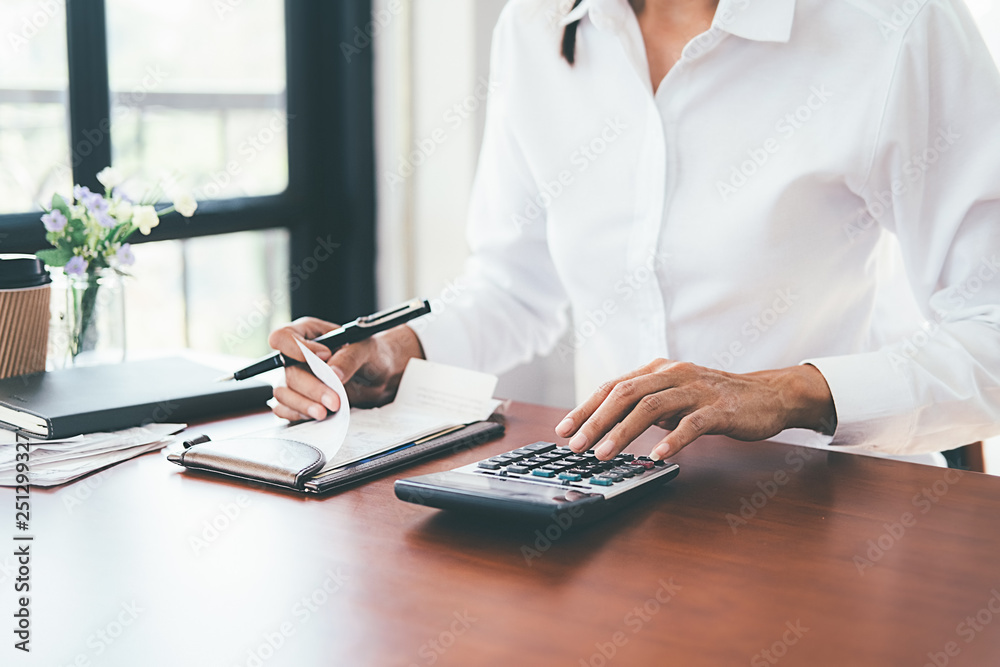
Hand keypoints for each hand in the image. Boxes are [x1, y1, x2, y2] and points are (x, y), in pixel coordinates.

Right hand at [267, 317, 424, 421]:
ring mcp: (294, 379)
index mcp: (307, 334)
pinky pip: (285, 409)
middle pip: (288, 372)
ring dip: (304, 405)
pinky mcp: (296, 399)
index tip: (324, 357)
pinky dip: (299, 414)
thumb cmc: (369, 355)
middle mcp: (295, 356)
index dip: (295, 348)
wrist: (377, 377)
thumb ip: (350, 357)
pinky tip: (318, 415)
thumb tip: (333, 372)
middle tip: (334, 400)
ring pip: (283, 393)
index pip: (283, 337)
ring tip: (326, 413)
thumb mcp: (366, 349)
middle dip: (312, 388)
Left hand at [554, 359, 834, 460]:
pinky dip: (671, 440)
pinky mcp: (719, 409)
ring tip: (604, 454)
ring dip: (623, 432)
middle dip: (596, 421)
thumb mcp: (675, 397)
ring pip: (651, 407)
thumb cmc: (717, 399)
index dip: (586, 408)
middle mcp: (673, 374)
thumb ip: (647, 405)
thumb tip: (610, 423)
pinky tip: (657, 456)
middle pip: (625, 394)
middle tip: (576, 446)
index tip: (564, 430)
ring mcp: (696, 390)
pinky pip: (691, 425)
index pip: (612, 387)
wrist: (769, 395)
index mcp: (658, 371)